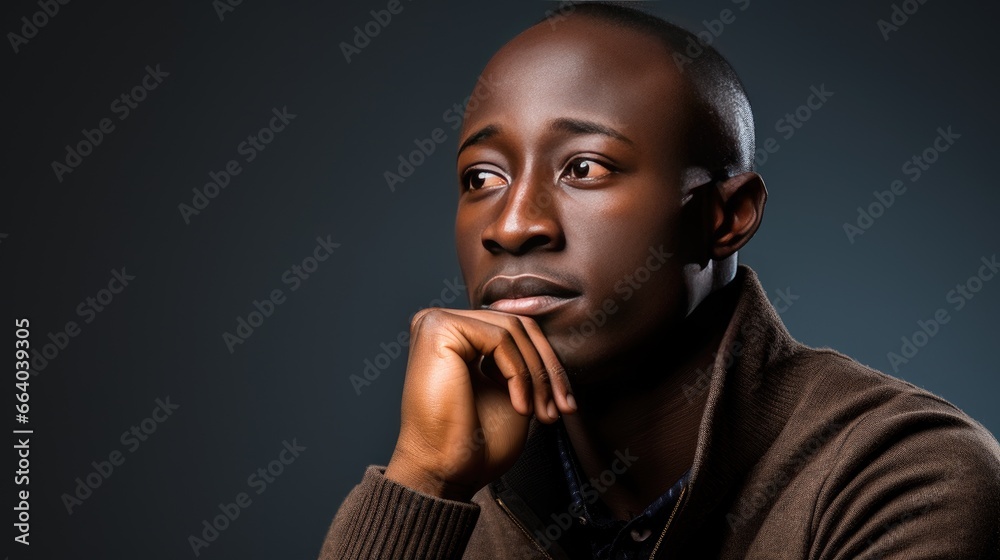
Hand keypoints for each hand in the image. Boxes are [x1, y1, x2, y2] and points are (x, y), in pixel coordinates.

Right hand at [384, 308, 576, 501]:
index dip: (547, 365)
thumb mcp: (513, 392)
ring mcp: (436, 322)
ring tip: (543, 413)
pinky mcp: (439, 329)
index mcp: (455, 336)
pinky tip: (520, 408)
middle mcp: (440, 323)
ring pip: (512, 330)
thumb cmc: (474, 443)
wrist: (444, 473)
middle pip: (517, 326)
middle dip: (548, 369)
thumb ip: (524, 361)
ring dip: (538, 375)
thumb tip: (554, 343)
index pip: (515, 332)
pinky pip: (499, 339)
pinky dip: (519, 374)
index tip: (567, 403)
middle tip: (564, 407)